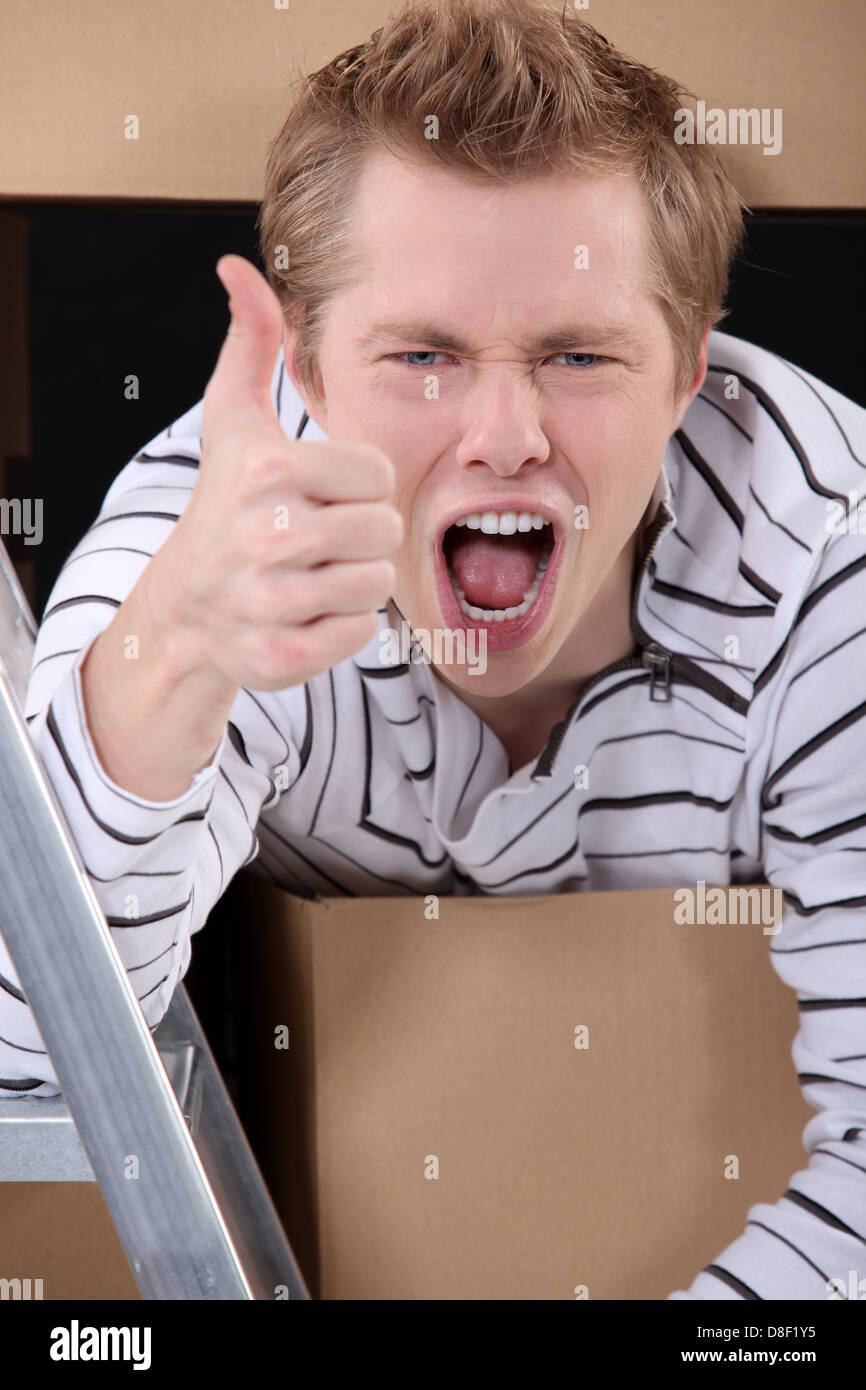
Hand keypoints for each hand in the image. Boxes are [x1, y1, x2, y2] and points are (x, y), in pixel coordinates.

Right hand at [149, 254, 402, 690]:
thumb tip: (239, 267)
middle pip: (386, 532)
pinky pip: (357, 637)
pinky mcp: (278, 658)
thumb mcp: (235, 421)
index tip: (320, 493)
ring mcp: (270, 601)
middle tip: (318, 538)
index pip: (380, 476)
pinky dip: (340, 630)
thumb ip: (252, 342)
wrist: (185, 606)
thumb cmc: (225, 503)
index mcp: (272, 472)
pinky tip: (305, 614)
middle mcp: (267, 536)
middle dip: (361, 536)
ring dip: (353, 582)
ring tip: (311, 574)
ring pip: (376, 585)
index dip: (358, 485)